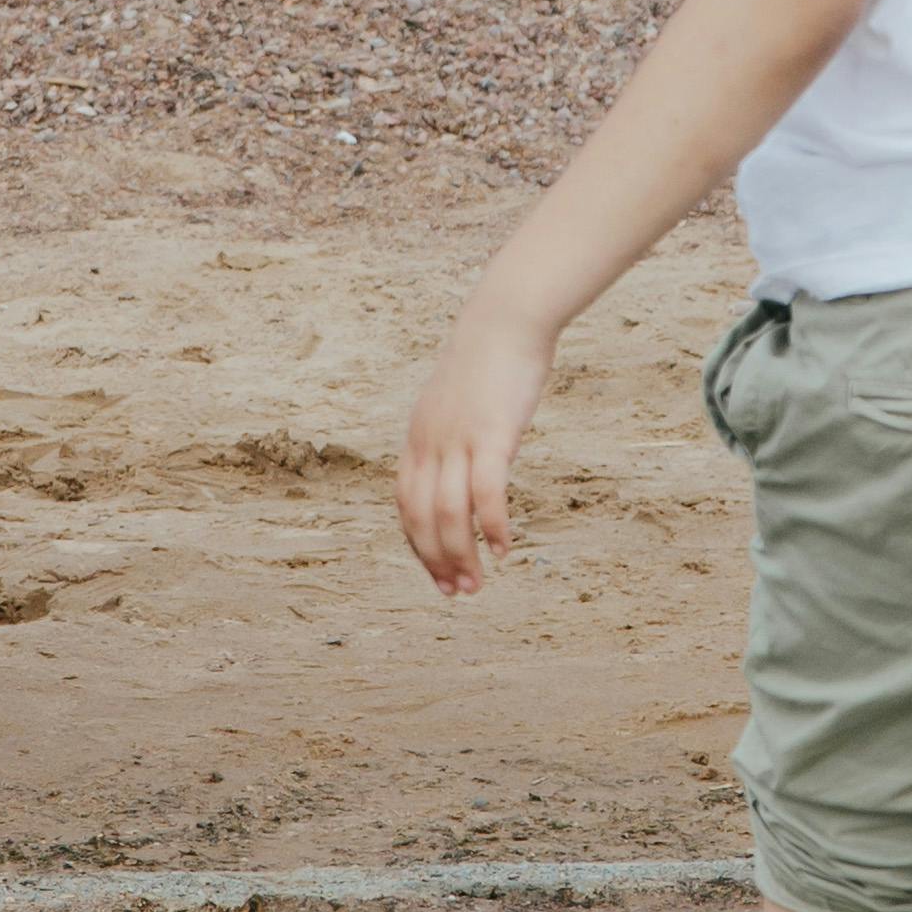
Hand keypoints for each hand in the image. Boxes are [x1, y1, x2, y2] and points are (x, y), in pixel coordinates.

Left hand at [399, 297, 556, 595]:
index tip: (437, 574)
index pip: (405, 505)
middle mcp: (430, 443)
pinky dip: (492, 526)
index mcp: (418, 438)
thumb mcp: (458, 404)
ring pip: (449, 513)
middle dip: (436, 561)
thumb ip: (454, 436)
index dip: (418, 545)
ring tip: (475, 583)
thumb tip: (464, 465)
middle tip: (457, 592)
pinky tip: (503, 548)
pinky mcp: (492, 434)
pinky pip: (486, 492)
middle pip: (421, 517)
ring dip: (460, 555)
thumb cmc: (489, 361)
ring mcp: (458, 439)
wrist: (506, 320)